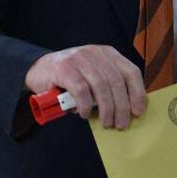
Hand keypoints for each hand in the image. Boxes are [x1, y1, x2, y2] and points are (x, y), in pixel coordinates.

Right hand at [25, 45, 145, 129]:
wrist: (38, 70)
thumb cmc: (70, 78)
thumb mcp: (94, 77)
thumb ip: (109, 86)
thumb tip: (127, 110)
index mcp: (108, 54)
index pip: (130, 71)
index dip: (137, 93)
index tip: (138, 111)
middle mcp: (95, 53)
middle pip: (116, 81)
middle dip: (121, 106)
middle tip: (121, 124)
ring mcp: (79, 58)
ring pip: (101, 86)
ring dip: (106, 109)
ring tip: (106, 123)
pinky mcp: (64, 68)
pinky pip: (81, 90)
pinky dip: (86, 105)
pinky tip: (85, 114)